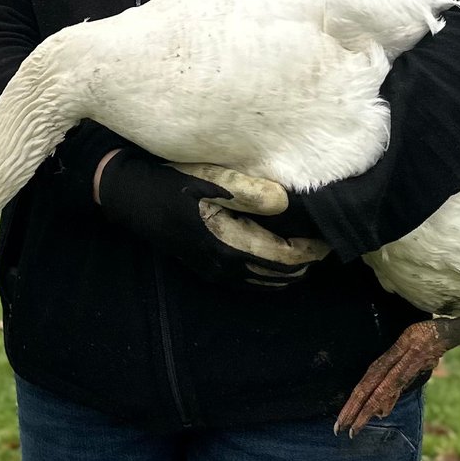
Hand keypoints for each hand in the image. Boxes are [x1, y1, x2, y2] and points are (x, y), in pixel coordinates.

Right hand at [96, 149, 327, 288]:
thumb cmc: (170, 183)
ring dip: (289, 269)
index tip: (330, 236)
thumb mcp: (208, 179)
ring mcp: (214, 271)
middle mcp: (224, 266)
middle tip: (325, 241)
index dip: (312, 250)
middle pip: (280, 275)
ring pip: (265, 281)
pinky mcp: (206, 268)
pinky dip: (270, 272)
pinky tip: (276, 256)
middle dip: (306, 261)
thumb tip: (285, 203)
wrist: (129, 197)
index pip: (285, 258)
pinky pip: (249, 279)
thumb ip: (248, 192)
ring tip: (307, 248)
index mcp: (229, 245)